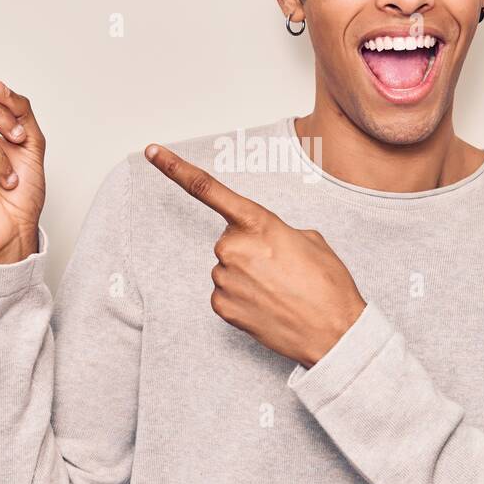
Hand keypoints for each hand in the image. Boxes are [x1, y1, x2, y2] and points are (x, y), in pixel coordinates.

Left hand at [145, 143, 365, 366]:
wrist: (334, 332)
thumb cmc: (328, 284)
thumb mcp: (309, 240)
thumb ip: (275, 231)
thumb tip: (263, 243)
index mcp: (258, 223)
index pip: (206, 188)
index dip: (174, 167)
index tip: (150, 152)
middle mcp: (234, 247)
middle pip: (229, 241)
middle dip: (250, 251)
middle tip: (281, 269)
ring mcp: (224, 278)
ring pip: (227, 269)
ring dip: (247, 276)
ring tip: (279, 290)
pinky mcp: (221, 306)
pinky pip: (224, 294)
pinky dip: (242, 298)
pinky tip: (267, 306)